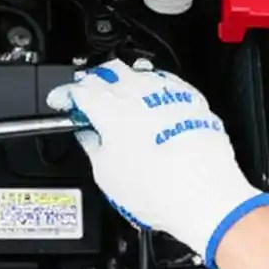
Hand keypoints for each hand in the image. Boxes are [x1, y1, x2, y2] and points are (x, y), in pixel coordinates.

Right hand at [47, 59, 268, 267]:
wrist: (207, 196)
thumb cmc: (160, 190)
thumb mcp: (106, 175)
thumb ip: (92, 146)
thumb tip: (89, 136)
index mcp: (110, 109)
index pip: (78, 89)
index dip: (65, 94)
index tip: (61, 100)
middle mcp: (139, 93)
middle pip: (107, 72)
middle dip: (92, 80)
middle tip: (86, 95)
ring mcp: (167, 93)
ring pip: (138, 71)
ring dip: (123, 79)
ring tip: (118, 94)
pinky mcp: (191, 99)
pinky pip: (166, 81)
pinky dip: (153, 86)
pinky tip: (152, 99)